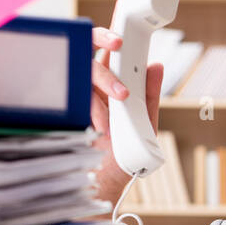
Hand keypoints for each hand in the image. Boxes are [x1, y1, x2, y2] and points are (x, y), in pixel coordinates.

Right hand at [89, 26, 163, 206]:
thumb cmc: (125, 153)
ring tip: (118, 105)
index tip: (119, 42)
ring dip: (102, 89)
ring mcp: (81, 103)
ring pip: (83, 80)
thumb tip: (155, 66)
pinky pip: (75, 102)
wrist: (107, 183)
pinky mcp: (70, 117)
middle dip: (105, 64)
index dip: (109, 41)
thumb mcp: (145, 124)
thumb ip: (150, 96)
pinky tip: (102, 124)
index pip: (108, 56)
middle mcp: (94, 91)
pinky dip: (91, 111)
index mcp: (112, 87)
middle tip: (119, 71)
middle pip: (92, 62)